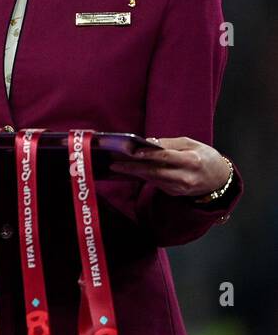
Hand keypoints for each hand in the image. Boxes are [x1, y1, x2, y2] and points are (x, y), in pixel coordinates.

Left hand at [107, 136, 231, 198]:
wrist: (219, 179)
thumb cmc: (205, 157)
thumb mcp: (192, 144)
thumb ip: (170, 143)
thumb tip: (148, 142)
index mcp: (192, 161)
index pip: (166, 157)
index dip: (148, 154)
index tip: (132, 152)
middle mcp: (186, 177)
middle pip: (155, 171)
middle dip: (133, 167)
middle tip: (115, 163)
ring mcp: (180, 188)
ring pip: (153, 179)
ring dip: (134, 173)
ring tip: (118, 165)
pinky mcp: (175, 193)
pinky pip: (156, 183)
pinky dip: (143, 176)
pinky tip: (131, 170)